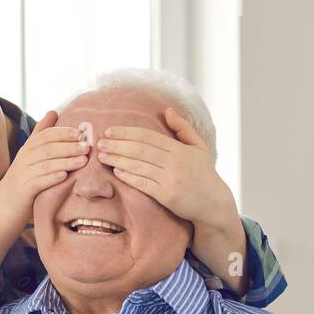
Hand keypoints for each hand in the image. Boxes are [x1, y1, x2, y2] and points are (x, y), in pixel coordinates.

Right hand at [0, 110, 89, 229]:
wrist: (4, 205)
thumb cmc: (24, 178)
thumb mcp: (30, 154)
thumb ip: (41, 133)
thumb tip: (53, 111)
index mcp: (28, 148)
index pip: (46, 135)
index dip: (63, 133)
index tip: (81, 132)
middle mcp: (24, 158)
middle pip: (48, 148)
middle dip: (68, 147)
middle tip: (87, 147)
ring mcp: (23, 174)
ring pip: (46, 164)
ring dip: (65, 161)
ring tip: (82, 161)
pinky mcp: (24, 190)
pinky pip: (39, 182)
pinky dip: (52, 178)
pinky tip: (64, 176)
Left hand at [95, 108, 247, 292]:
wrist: (213, 203)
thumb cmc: (204, 174)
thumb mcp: (199, 147)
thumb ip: (183, 128)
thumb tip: (168, 110)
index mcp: (180, 148)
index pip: (148, 136)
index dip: (127, 132)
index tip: (110, 131)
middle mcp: (175, 162)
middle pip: (140, 149)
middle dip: (117, 144)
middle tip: (99, 142)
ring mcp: (170, 179)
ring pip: (138, 166)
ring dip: (118, 159)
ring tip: (102, 155)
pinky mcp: (167, 196)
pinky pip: (143, 184)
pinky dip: (128, 176)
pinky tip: (116, 170)